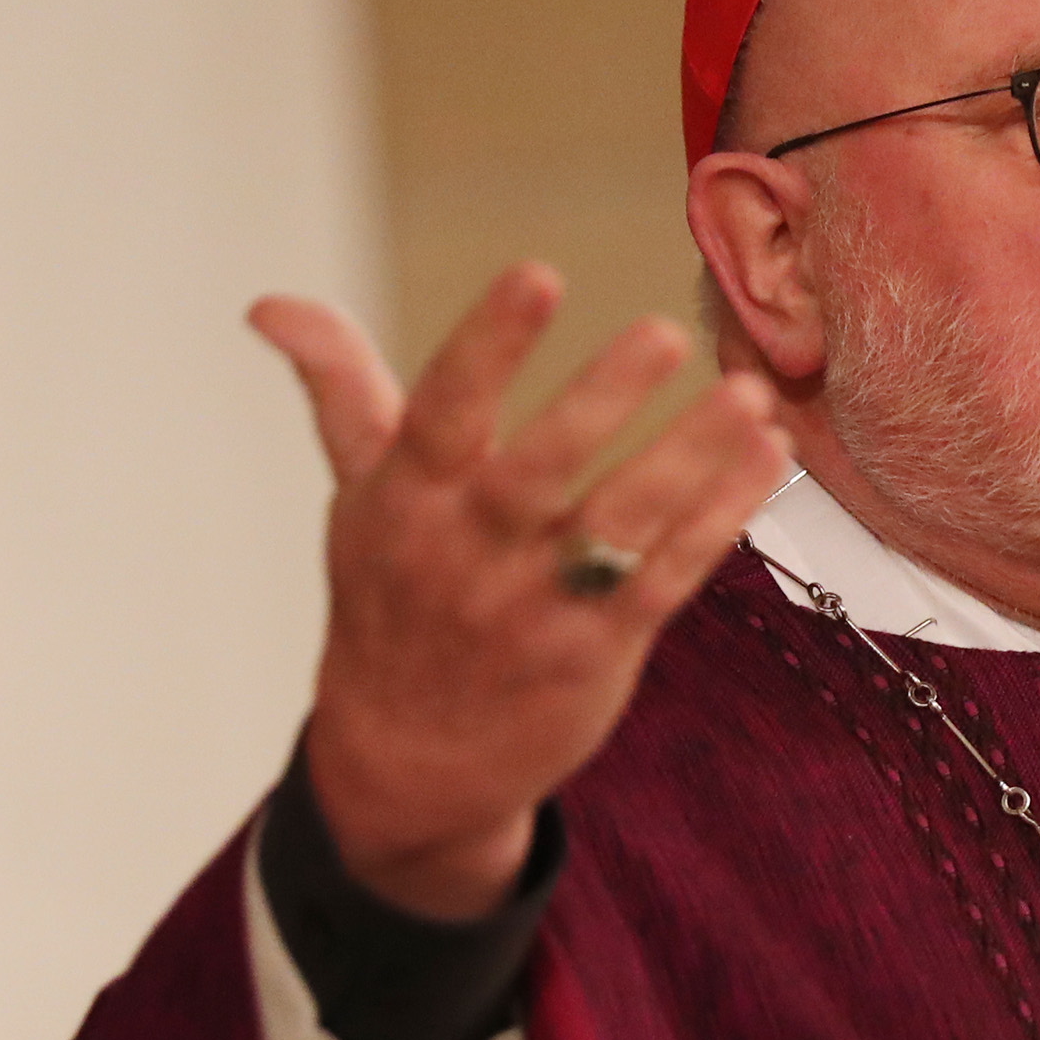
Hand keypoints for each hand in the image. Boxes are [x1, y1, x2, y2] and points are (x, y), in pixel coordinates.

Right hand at [251, 264, 788, 918]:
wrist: (409, 765)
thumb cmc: (392, 604)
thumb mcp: (360, 500)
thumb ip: (340, 392)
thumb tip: (271, 303)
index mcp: (407, 502)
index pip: (443, 412)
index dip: (489, 344)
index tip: (537, 274)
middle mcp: (470, 553)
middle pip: (540, 469)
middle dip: (602, 400)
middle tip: (665, 331)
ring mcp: (539, 605)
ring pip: (623, 522)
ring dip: (691, 457)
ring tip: (750, 396)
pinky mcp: (600, 649)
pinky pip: (670, 576)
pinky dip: (722, 516)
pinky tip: (768, 456)